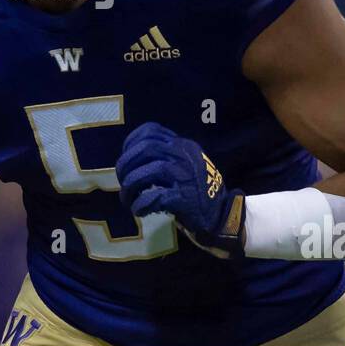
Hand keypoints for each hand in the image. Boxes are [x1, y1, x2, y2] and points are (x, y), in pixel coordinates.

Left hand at [114, 122, 245, 257]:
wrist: (220, 214)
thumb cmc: (196, 190)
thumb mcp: (185, 164)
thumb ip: (165, 156)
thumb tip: (131, 159)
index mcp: (182, 145)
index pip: (151, 131)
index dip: (130, 142)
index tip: (125, 158)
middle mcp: (184, 156)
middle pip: (146, 148)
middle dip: (126, 164)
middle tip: (123, 182)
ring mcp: (186, 176)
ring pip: (149, 171)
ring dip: (130, 186)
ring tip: (128, 199)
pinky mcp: (185, 198)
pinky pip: (155, 197)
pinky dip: (141, 204)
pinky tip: (139, 210)